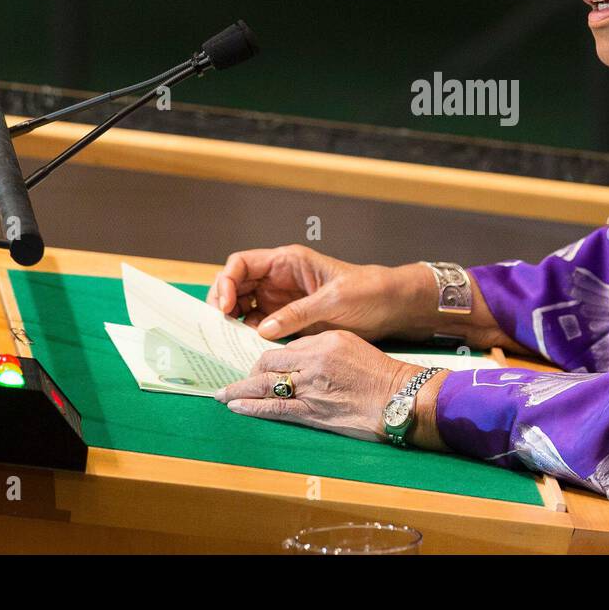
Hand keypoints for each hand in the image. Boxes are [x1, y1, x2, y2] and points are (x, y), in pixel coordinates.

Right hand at [206, 244, 423, 342]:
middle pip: (236, 285)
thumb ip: (298, 314)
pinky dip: (247, 335)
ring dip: (231, 321)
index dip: (226, 281)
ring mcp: (281, 299)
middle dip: (222, 303)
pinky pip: (258, 325)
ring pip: (243, 306)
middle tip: (217, 327)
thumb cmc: (367, 291)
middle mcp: (279, 278)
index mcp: (288, 261)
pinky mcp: (289, 320)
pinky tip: (244, 347)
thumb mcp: (333, 300)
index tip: (225, 305)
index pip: (242, 264)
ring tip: (225, 340)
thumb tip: (261, 329)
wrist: (391, 306)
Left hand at [214, 330, 447, 448]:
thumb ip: (322, 348)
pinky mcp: (312, 410)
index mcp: (324, 341)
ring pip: (265, 384)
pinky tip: (237, 407)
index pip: (284, 347)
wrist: (399, 399)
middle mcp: (314, 360)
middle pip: (268, 362)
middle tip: (232, 380)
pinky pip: (274, 407)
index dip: (265, 357)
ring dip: (240, 390)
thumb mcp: (351, 346)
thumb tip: (297, 357)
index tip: (256, 365)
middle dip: (247, 373)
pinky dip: (252, 407)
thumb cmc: (380, 375)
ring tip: (223, 394)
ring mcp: (311, 386)